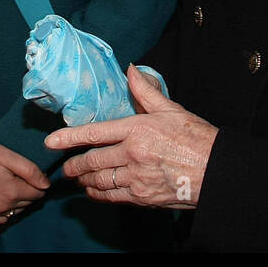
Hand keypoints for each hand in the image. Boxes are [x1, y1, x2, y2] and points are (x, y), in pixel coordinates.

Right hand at [0, 134, 49, 223]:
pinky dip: (5, 212)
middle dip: (30, 192)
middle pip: (27, 203)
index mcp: (12, 191)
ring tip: (14, 188)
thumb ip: (30, 170)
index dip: (40, 184)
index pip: (37, 193)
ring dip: (19, 203)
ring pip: (15, 212)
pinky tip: (2, 201)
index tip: (36, 176)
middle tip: (25, 179)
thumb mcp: (8, 155)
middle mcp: (2, 205)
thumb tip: (46, 184)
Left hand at [46, 66, 217, 209]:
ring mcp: (137, 178)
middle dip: (74, 166)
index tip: (51, 142)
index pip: (95, 133)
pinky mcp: (143, 197)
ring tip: (78, 179)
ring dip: (85, 181)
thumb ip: (146, 90)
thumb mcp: (171, 109)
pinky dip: (100, 195)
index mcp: (137, 130)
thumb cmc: (196, 138)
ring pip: (100, 181)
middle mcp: (133, 154)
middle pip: (93, 161)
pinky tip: (94, 192)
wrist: (216, 170)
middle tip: (65, 168)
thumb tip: (131, 70)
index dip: (70, 138)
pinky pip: (113, 197)